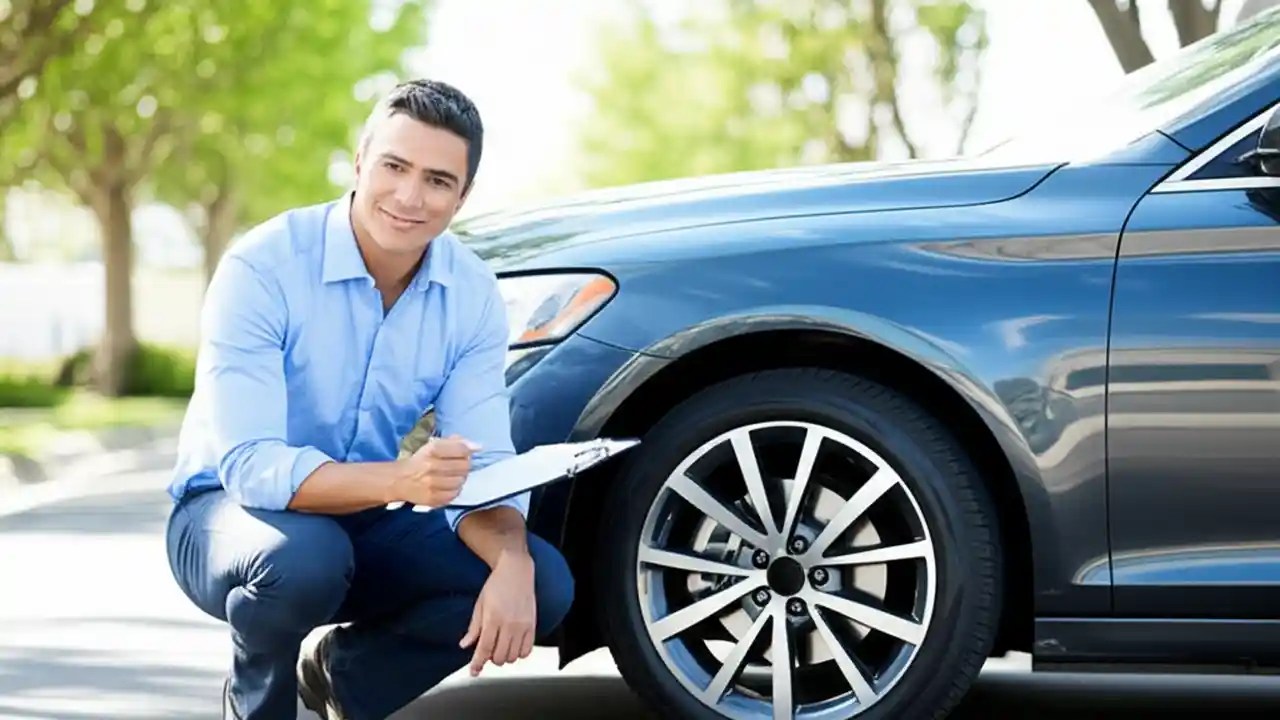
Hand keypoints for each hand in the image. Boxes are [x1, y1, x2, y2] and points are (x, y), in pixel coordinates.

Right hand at [391, 434, 479, 506]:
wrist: (399, 480)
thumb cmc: (420, 460)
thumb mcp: (434, 445)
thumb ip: (456, 443)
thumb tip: (478, 446)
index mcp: (431, 450)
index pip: (461, 450)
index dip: (467, 452)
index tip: (465, 454)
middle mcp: (431, 466)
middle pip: (464, 466)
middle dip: (464, 465)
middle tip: (457, 465)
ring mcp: (432, 484)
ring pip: (461, 481)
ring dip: (459, 478)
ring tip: (451, 476)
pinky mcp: (432, 499)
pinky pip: (454, 494)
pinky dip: (454, 490)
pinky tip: (447, 485)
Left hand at [459, 553, 535, 675]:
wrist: (516, 570)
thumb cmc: (496, 584)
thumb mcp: (480, 604)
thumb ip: (474, 627)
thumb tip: (465, 645)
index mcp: (493, 618)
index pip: (484, 649)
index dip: (477, 664)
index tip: (474, 671)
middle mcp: (509, 624)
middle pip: (499, 657)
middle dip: (491, 659)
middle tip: (488, 650)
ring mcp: (523, 626)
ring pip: (513, 657)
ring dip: (505, 657)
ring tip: (500, 647)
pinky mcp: (533, 625)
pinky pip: (527, 650)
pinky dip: (519, 654)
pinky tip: (513, 646)